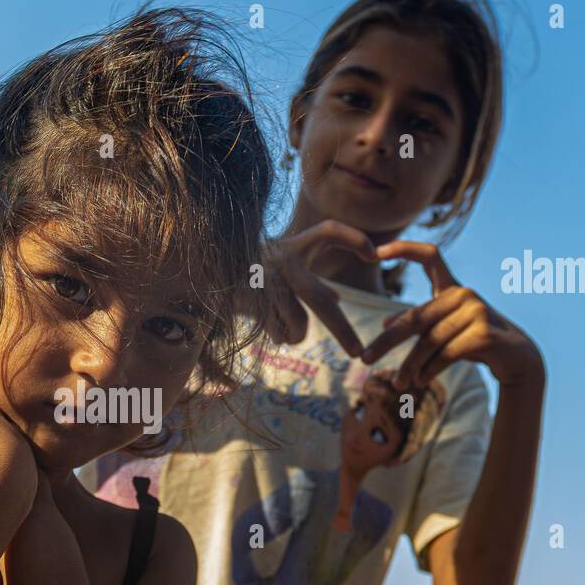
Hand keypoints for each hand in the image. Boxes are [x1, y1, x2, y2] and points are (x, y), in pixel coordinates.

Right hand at [259, 219, 374, 352]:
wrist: (209, 274)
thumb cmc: (252, 272)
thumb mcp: (282, 266)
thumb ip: (310, 279)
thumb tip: (336, 300)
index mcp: (293, 246)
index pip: (328, 231)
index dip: (352, 239)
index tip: (374, 257)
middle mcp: (280, 262)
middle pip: (319, 300)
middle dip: (342, 330)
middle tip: (357, 352)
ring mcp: (264, 285)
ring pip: (298, 324)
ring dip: (296, 333)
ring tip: (284, 323)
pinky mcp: (251, 305)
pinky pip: (280, 334)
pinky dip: (280, 336)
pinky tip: (266, 322)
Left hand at [360, 241, 544, 390]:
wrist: (517, 359)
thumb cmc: (475, 342)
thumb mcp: (444, 330)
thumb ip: (420, 324)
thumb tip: (385, 324)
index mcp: (452, 288)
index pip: (429, 256)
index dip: (404, 248)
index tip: (376, 251)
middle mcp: (464, 294)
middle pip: (415, 318)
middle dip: (387, 342)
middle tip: (365, 359)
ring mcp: (476, 312)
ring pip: (429, 341)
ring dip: (410, 366)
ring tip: (397, 383)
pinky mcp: (483, 333)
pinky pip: (445, 354)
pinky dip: (429, 370)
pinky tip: (419, 382)